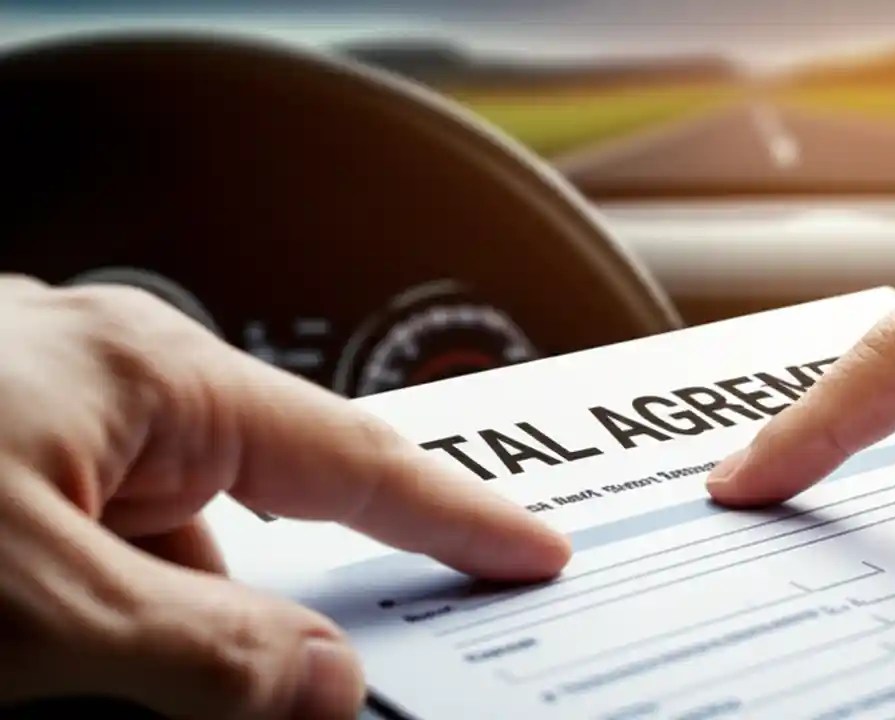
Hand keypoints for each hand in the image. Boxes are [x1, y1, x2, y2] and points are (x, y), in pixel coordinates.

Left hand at [0, 278, 569, 718]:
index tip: (531, 550)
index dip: (457, 514)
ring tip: (129, 667)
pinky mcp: (10, 457)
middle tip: (364, 656)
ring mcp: (56, 414)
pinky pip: (113, 538)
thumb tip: (329, 683)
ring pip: (178, 536)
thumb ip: (205, 653)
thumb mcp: (40, 604)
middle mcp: (116, 379)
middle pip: (268, 501)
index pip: (356, 459)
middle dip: (296, 595)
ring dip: (178, 618)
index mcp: (151, 375)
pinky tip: (85, 659)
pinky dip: (120, 606)